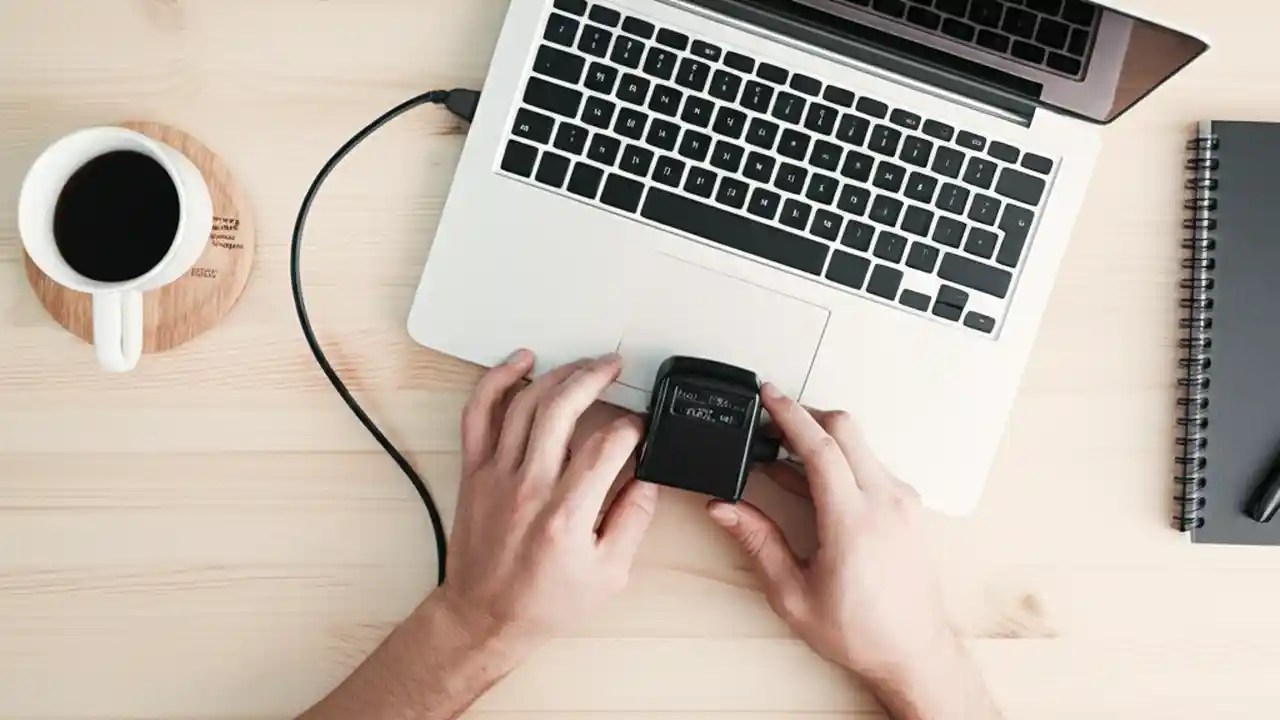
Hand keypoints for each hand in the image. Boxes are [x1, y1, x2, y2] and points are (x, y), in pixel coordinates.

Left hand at [438, 350, 658, 651]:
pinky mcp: (475, 471)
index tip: (642, 427)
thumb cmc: (544, 602)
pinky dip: (498, 380)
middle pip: (563, 408)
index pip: (607, 446)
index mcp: (566, 514)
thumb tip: (647, 478)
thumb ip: (633, 520)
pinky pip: (479, 413)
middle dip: (595, 377)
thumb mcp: (609, 574)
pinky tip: (521, 363)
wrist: (484, 617)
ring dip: (558, 373)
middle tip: (615, 367)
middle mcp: (529, 487)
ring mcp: (497, 475)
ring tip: (583, 364)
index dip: (632, 428)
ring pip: (525, 403)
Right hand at [708, 384, 996, 718]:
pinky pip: (872, 466)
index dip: (789, 415)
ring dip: (822, 441)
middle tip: (771, 421)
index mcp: (853, 521)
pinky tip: (815, 483)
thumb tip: (725, 508)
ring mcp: (903, 502)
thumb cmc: (860, 631)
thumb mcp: (794, 594)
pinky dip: (841, 461)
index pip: (820, 447)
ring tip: (783, 461)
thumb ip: (758, 542)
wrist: (914, 652)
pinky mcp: (909, 508)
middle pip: (845, 429)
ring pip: (860, 445)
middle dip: (805, 415)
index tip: (767, 395)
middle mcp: (885, 502)